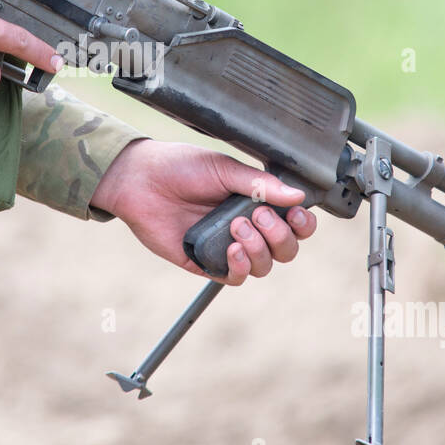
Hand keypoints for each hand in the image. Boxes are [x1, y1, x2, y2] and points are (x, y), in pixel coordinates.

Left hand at [89, 139, 317, 284]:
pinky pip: (235, 277)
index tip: (294, 214)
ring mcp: (227, 247)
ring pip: (264, 266)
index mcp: (256, 202)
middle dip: (280, 236)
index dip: (302, 224)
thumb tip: (298, 196)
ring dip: (259, 249)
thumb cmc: (181, 168)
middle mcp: (247, 227)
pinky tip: (232, 249)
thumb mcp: (224, 169)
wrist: (141, 180)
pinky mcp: (206, 262)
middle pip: (286, 249)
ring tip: (236, 227)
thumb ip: (261, 184)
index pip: (294, 223)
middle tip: (256, 214)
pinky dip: (240, 266)